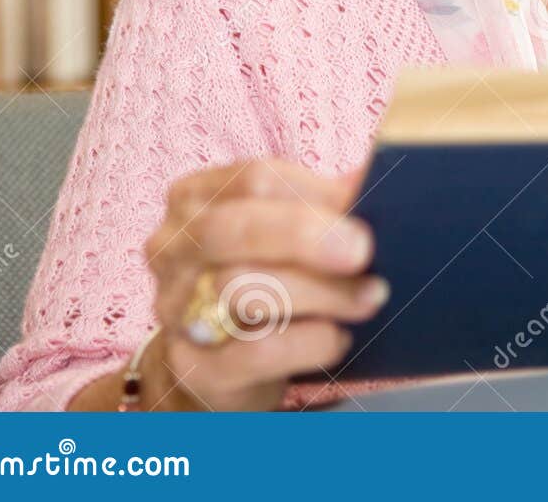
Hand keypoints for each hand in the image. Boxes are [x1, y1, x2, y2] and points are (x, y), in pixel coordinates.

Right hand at [140, 157, 384, 410]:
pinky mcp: (192, 367)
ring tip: (369, 297)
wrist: (220, 366)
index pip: (256, 180)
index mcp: (197, 198)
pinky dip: (308, 342)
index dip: (316, 193)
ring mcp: (174, 309)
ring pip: (241, 288)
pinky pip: (255, 351)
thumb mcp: (287, 232)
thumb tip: (375, 180)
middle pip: (234, 228)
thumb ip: (325, 204)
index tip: (365, 206)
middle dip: (306, 237)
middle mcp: (173, 248)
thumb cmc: (266, 278)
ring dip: (321, 292)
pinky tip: (338, 338)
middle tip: (363, 251)